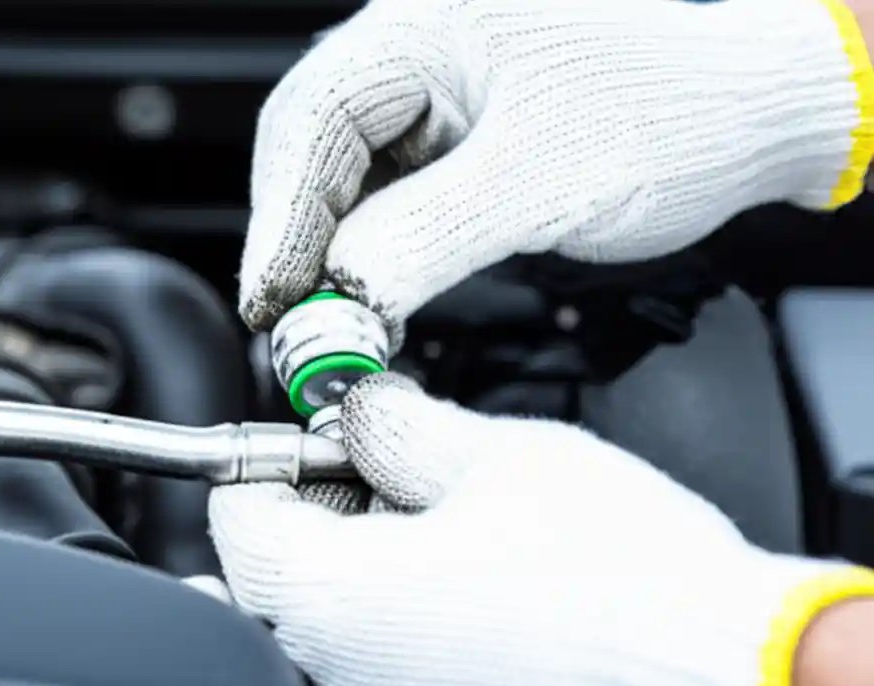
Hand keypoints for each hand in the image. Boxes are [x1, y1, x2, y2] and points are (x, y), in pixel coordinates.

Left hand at [209, 374, 873, 685]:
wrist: (731, 682)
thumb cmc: (624, 580)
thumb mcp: (498, 457)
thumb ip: (397, 425)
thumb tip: (359, 410)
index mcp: (331, 598)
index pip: (236, 519)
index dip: (274, 462)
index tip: (321, 442)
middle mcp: (343, 678)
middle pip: (276, 580)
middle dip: (323, 516)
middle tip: (397, 475)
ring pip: (336, 628)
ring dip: (369, 570)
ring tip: (459, 533)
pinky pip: (390, 672)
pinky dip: (409, 628)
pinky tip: (480, 598)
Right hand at [239, 0, 873, 331]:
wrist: (743, 120)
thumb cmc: (672, 116)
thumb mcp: (542, 184)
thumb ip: (428, 236)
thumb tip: (340, 292)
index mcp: (428, 26)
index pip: (311, 117)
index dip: (281, 215)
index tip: (272, 297)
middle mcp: (417, 51)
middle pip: (312, 148)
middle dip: (298, 241)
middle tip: (295, 325)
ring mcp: (431, 95)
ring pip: (343, 178)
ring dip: (332, 255)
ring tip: (336, 325)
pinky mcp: (450, 140)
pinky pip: (384, 196)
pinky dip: (372, 252)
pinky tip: (375, 297)